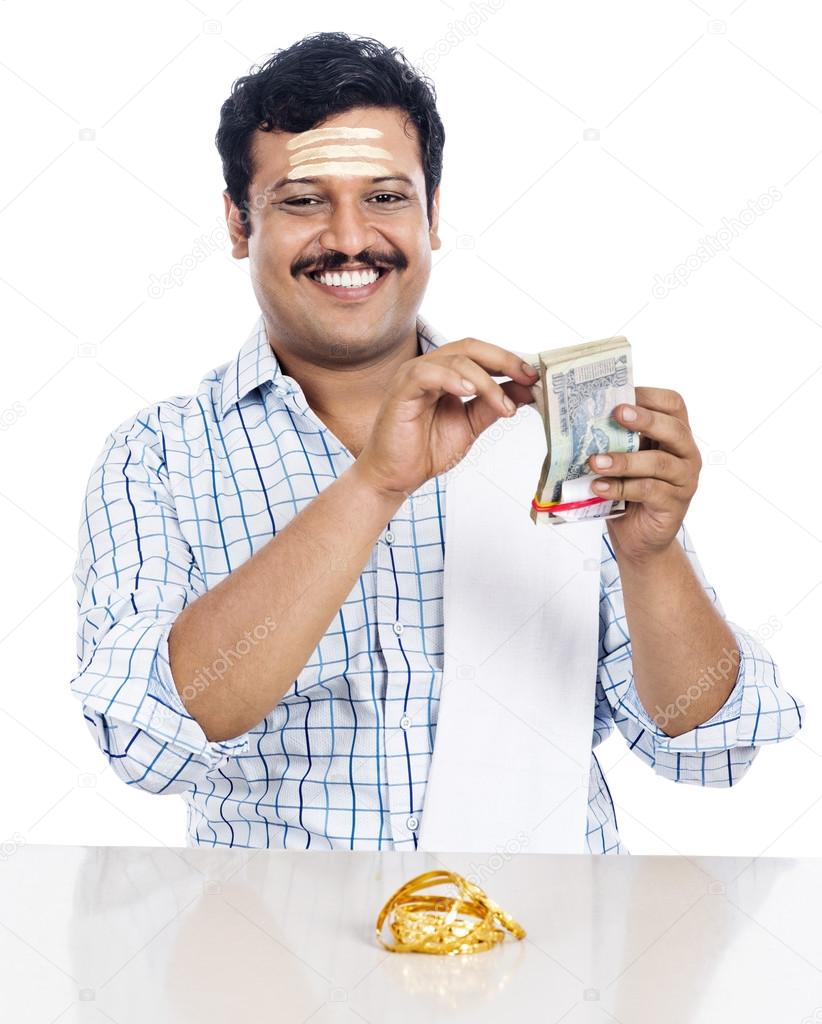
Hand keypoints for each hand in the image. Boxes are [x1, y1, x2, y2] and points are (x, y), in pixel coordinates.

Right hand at [354, 338, 537, 499]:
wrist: (397, 477)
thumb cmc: (426, 450)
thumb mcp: (471, 425)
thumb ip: (494, 405)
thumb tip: (526, 391)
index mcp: (447, 373)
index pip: (481, 354)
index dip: (509, 361)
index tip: (534, 376)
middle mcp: (430, 368)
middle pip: (471, 347)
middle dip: (504, 361)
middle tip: (527, 379)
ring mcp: (413, 375)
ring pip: (455, 359)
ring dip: (485, 381)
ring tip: (503, 405)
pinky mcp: (401, 390)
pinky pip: (426, 373)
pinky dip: (450, 378)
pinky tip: (468, 392)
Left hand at [586, 387, 701, 564]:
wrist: (637, 536)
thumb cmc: (627, 489)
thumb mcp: (620, 458)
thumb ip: (612, 438)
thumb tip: (573, 418)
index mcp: (674, 434)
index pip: (673, 404)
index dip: (649, 396)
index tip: (619, 395)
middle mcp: (686, 453)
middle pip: (674, 429)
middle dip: (645, 419)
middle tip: (616, 414)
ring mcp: (684, 480)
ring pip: (659, 463)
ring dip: (624, 460)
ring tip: (595, 461)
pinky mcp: (675, 505)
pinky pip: (649, 491)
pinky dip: (621, 488)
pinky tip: (599, 487)